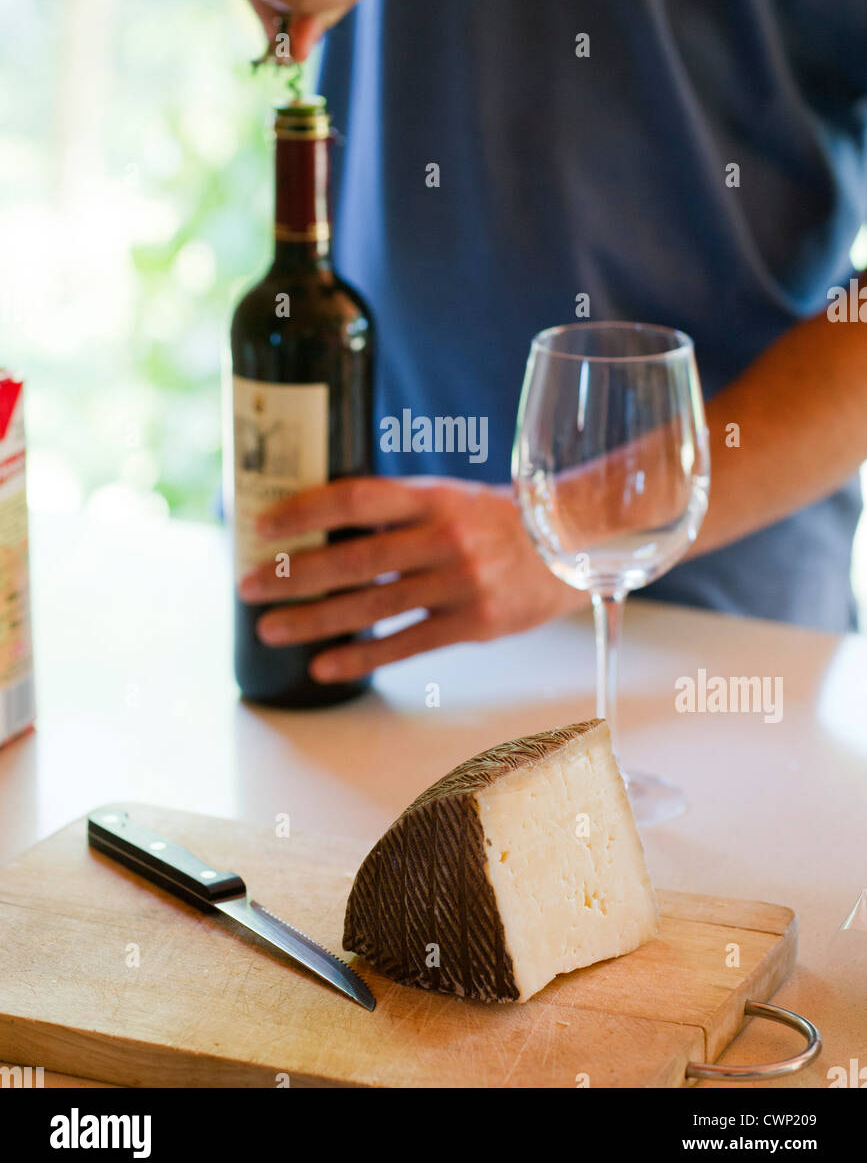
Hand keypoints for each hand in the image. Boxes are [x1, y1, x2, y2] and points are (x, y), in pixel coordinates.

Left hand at [238, 477, 585, 681]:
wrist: (578, 546)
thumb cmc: (502, 521)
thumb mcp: (454, 498)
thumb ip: (402, 511)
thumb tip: (324, 526)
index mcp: (435, 496)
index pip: (357, 499)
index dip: (305, 511)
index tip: (261, 526)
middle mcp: (445, 538)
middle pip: (354, 558)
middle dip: (293, 574)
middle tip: (246, 585)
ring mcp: (461, 583)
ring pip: (372, 606)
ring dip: (313, 620)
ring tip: (270, 629)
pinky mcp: (475, 624)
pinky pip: (406, 644)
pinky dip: (360, 657)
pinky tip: (323, 666)